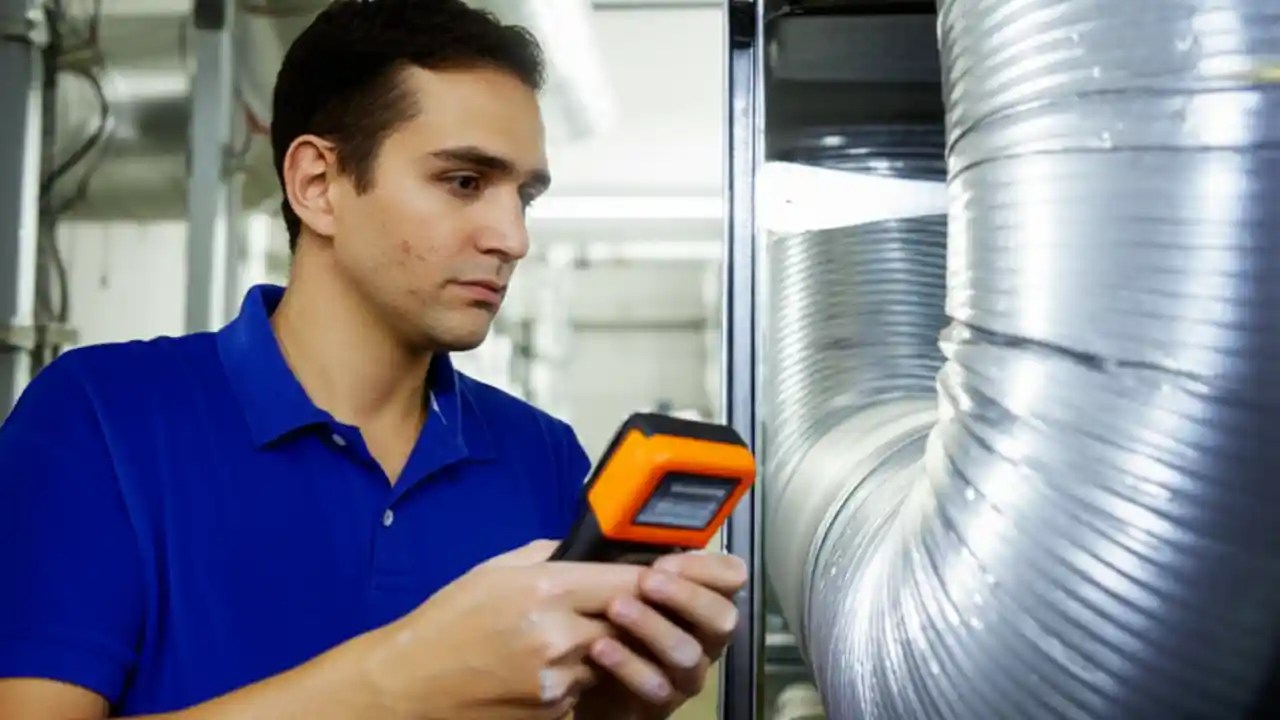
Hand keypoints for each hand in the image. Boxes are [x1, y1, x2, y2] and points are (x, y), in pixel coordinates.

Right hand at [363, 540, 643, 719]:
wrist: (410, 683)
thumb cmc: (449, 619)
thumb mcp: (495, 570)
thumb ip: (548, 555)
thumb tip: (586, 548)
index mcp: (548, 590)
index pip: (627, 582)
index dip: (647, 580)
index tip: (656, 578)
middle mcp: (560, 637)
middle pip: (629, 623)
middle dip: (629, 616)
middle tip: (615, 608)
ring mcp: (559, 680)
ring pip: (609, 657)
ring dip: (600, 648)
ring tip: (563, 639)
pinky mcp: (554, 711)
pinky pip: (584, 687)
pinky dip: (575, 677)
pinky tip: (542, 669)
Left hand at [574, 551, 747, 719]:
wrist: (581, 677)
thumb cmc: (604, 617)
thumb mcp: (613, 579)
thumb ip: (624, 555)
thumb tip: (616, 522)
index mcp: (699, 599)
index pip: (731, 577)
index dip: (707, 567)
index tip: (666, 560)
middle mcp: (704, 638)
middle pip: (723, 618)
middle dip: (686, 596)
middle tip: (647, 581)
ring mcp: (686, 674)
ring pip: (688, 653)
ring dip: (653, 627)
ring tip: (616, 608)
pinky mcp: (661, 704)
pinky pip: (655, 686)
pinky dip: (628, 664)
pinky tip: (600, 647)